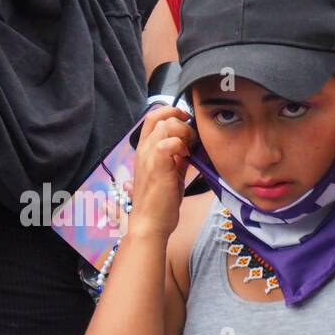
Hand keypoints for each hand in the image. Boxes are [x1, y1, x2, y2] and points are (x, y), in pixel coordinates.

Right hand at [126, 105, 193, 239]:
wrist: (150, 223)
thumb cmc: (159, 202)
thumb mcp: (170, 174)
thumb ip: (177, 158)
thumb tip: (189, 146)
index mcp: (144, 150)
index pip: (152, 117)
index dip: (170, 111)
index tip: (185, 120)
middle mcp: (143, 150)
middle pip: (159, 117)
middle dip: (180, 121)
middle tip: (192, 136)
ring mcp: (148, 157)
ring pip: (165, 126)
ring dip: (183, 132)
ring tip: (189, 148)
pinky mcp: (157, 166)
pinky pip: (168, 143)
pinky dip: (180, 144)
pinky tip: (186, 156)